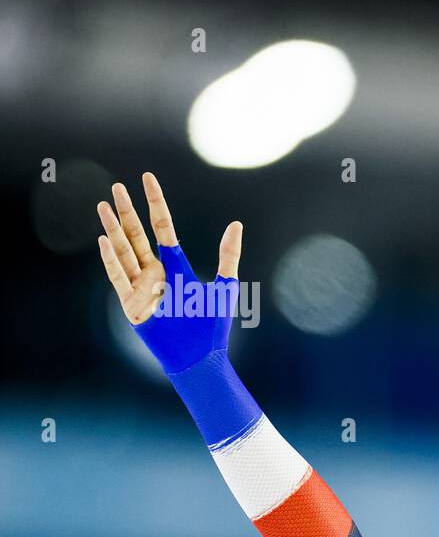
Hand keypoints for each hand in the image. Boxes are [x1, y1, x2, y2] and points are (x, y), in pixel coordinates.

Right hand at [95, 172, 243, 374]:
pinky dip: (112, 260)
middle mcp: (156, 274)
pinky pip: (120, 278)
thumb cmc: (213, 326)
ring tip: (104, 205)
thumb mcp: (225, 285)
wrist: (202, 357)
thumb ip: (228, 255)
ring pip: (125, 252)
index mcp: (176, 267)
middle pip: (138, 236)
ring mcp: (141, 288)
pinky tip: (105, 239)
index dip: (155, 203)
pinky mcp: (133, 304)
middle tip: (118, 187)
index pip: (162, 228)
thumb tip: (236, 224)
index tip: (147, 179)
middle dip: (128, 212)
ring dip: (114, 229)